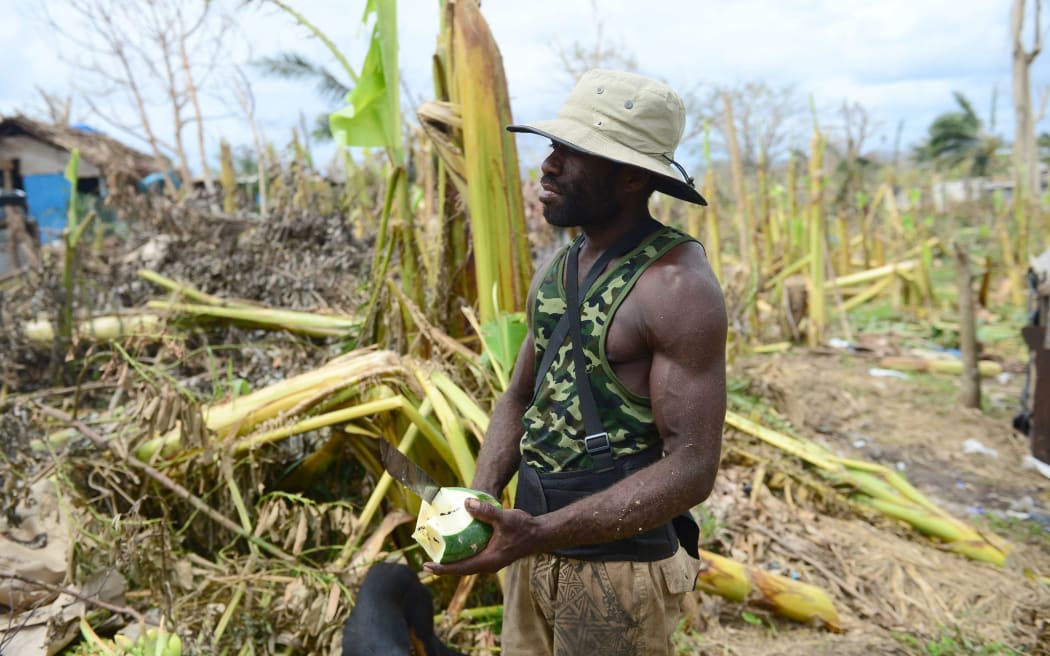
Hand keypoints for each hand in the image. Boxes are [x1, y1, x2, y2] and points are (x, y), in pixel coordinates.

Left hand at [424, 499, 538, 575]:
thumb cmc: (523, 528)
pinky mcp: (493, 556)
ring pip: (467, 564)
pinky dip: (462, 554)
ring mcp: (491, 562)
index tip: (427, 566)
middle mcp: (488, 565)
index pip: (460, 568)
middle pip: (461, 569)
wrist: (539, 534)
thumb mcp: (504, 518)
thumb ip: (486, 511)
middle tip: (426, 561)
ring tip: (438, 554)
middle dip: (444, 566)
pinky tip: (457, 544)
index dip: (443, 568)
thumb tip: (467, 502)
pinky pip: (473, 558)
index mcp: (488, 561)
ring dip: (452, 561)